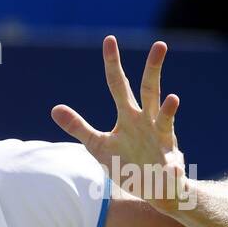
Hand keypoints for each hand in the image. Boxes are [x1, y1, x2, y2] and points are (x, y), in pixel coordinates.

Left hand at [51, 36, 187, 210]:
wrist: (153, 187)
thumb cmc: (127, 162)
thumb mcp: (97, 145)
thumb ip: (78, 127)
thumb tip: (54, 109)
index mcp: (128, 116)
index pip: (118, 85)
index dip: (113, 64)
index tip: (110, 40)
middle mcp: (146, 121)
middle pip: (149, 90)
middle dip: (153, 69)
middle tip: (160, 45)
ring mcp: (160, 139)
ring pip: (165, 118)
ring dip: (169, 110)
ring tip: (173, 98)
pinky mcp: (170, 161)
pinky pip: (173, 161)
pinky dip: (172, 164)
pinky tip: (173, 166)